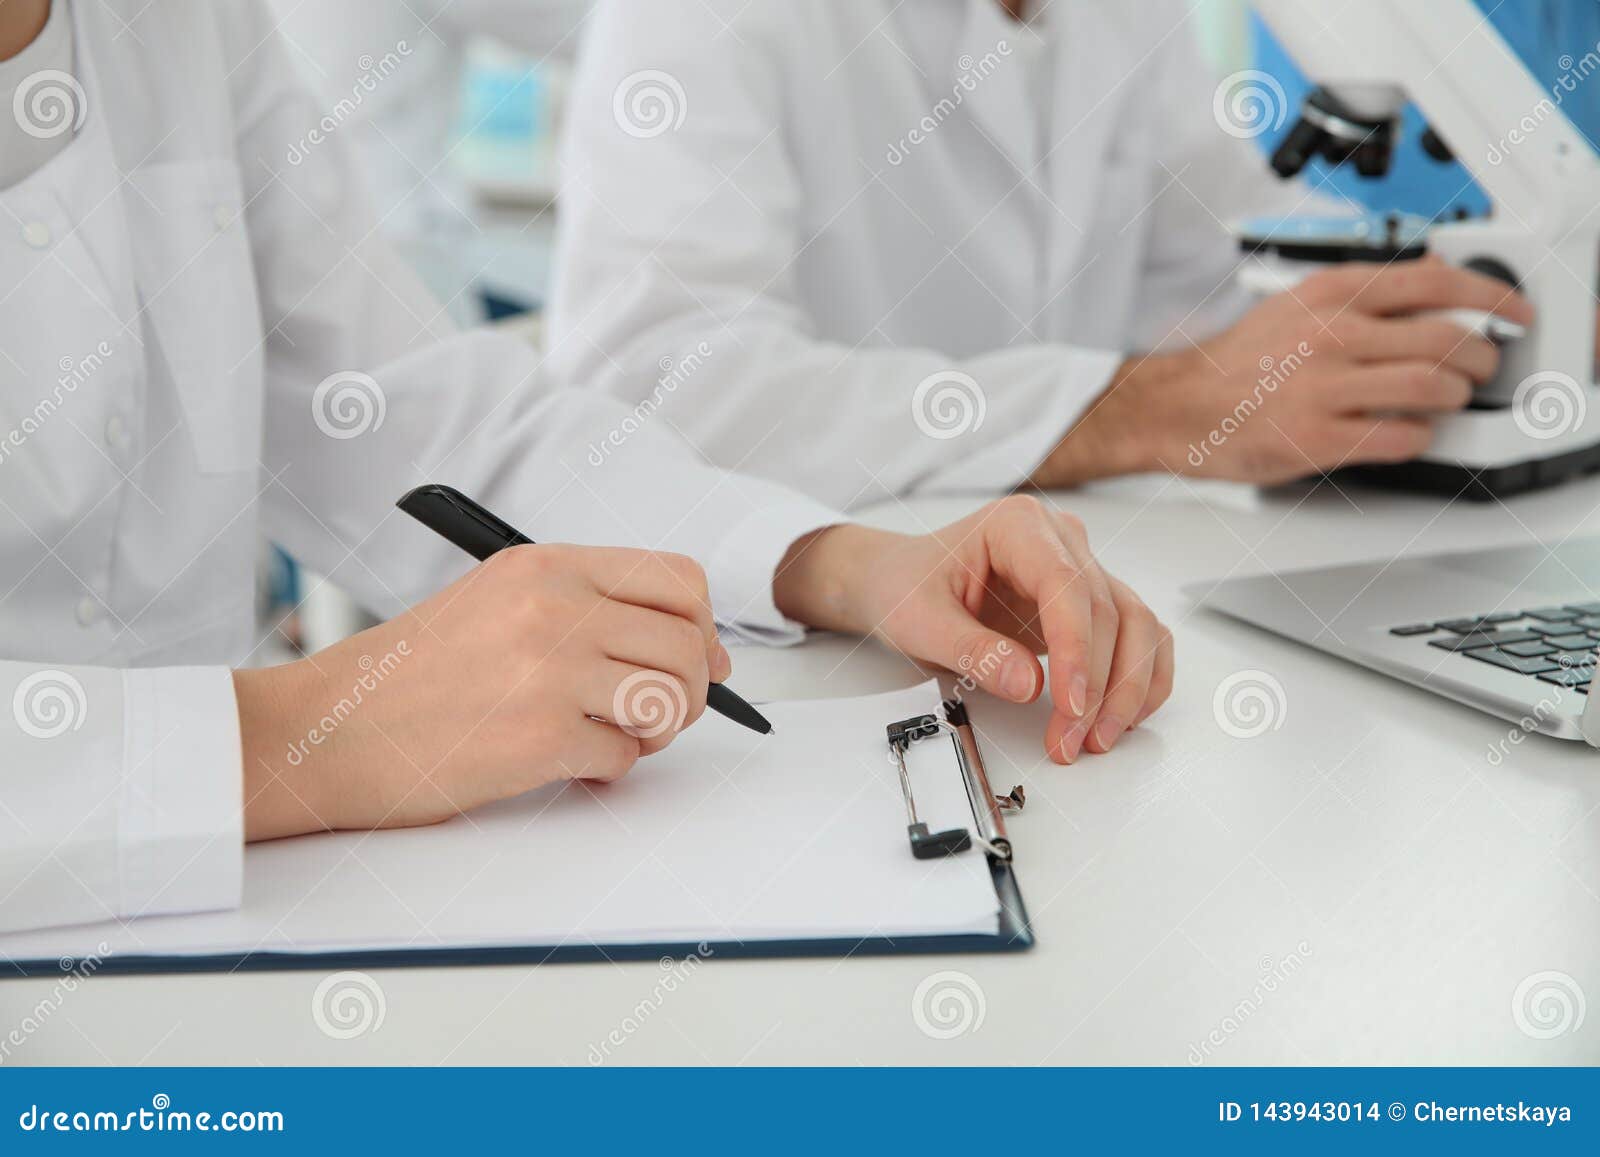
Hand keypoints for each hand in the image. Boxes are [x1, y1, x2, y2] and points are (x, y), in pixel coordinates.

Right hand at [234, 545, 731, 840]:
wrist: (323, 732)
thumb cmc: (408, 678)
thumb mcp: (497, 604)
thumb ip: (587, 610)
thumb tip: (694, 646)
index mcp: (546, 566)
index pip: (678, 579)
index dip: (702, 628)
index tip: (698, 661)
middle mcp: (554, 607)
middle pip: (688, 644)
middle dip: (689, 692)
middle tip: (653, 715)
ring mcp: (550, 671)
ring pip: (672, 699)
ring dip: (657, 732)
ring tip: (614, 738)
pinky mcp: (541, 738)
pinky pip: (626, 757)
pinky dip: (609, 770)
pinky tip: (568, 764)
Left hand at [772, 495, 1172, 763]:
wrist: (900, 583)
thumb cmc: (906, 586)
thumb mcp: (919, 620)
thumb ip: (971, 651)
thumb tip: (1028, 684)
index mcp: (1018, 525)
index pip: (1067, 584)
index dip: (1077, 648)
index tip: (1071, 704)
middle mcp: (1062, 541)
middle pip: (1108, 611)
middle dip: (1097, 685)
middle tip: (1071, 740)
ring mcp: (1082, 571)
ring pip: (1136, 626)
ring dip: (1127, 688)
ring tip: (1094, 739)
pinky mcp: (1091, 605)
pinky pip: (1140, 637)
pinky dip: (1141, 679)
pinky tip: (1121, 717)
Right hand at [1033, 257, 1533, 486]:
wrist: (1178, 407)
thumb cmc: (1237, 364)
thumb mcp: (1299, 304)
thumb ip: (1363, 294)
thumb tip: (1431, 280)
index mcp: (1330, 294)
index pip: (1435, 281)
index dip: (1491, 296)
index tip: (1513, 312)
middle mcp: (1331, 334)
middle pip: (1447, 337)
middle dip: (1481, 357)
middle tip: (1482, 367)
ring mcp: (1324, 387)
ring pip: (1433, 386)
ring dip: (1455, 398)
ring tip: (1446, 401)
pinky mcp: (1317, 437)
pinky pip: (1399, 436)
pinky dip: (1419, 436)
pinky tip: (1408, 432)